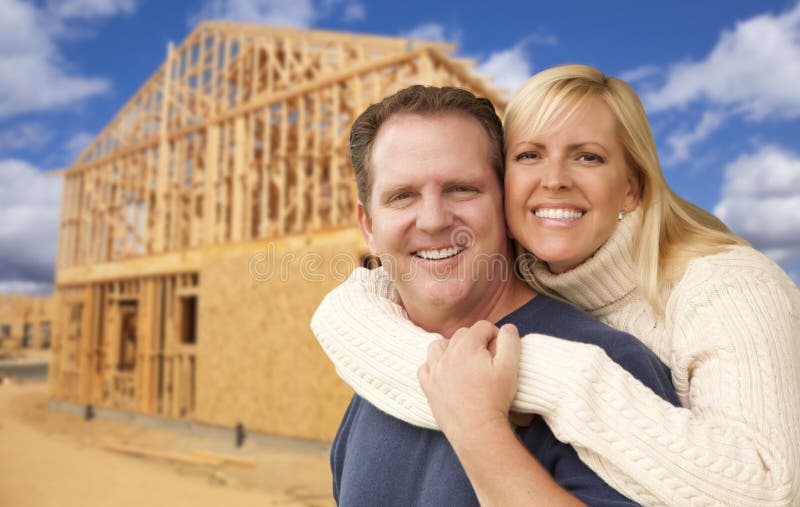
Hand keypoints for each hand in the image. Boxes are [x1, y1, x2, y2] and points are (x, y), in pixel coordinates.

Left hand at [418, 321, 520, 443]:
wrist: (477, 431)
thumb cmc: (496, 399)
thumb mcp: (510, 367)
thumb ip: (510, 342)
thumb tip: (507, 327)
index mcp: (467, 347)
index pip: (482, 327)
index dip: (494, 333)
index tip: (500, 348)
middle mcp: (446, 355)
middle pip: (461, 334)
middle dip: (475, 340)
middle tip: (487, 356)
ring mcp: (434, 371)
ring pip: (438, 346)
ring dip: (450, 347)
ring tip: (464, 359)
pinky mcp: (428, 388)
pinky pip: (424, 368)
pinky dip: (433, 366)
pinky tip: (444, 373)